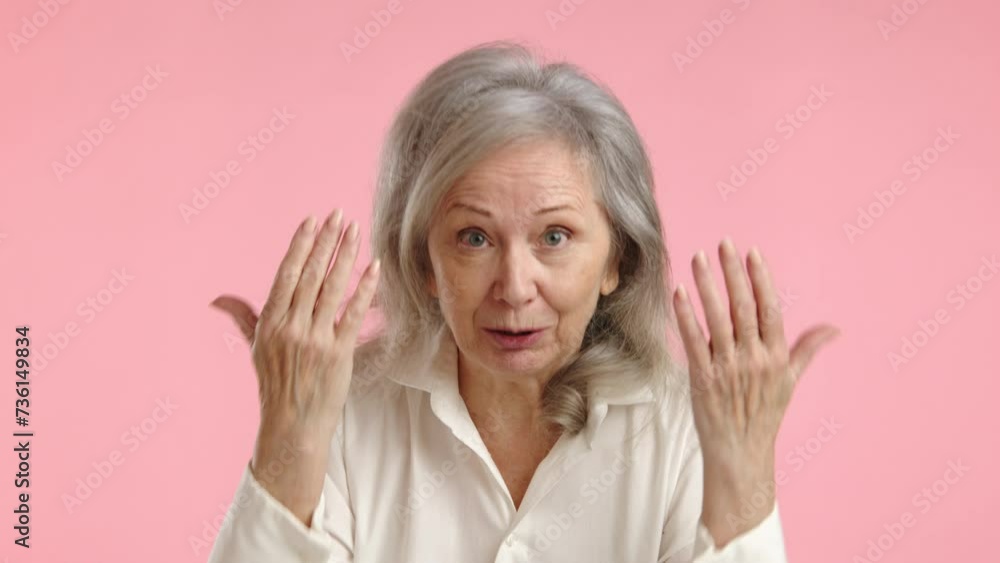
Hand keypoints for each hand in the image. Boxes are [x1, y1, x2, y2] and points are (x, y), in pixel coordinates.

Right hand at [211, 209, 380, 524]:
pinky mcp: (338, 353)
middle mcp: (290, 327)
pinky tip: (374, 267)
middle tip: (339, 214)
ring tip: (355, 230)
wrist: (292, 426)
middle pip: (311, 274)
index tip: (312, 220)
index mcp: (270, 322)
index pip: (286, 273)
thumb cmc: (275, 386)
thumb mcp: (254, 349)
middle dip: (326, 241)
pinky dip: (365, 289)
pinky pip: (353, 314)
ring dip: (346, 256)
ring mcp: (315, 340)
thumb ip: (243, 317)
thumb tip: (217, 300)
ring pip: (332, 288)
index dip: (300, 245)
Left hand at [672, 238, 838, 546]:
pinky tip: (679, 292)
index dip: (761, 278)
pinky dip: (686, 316)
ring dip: (707, 286)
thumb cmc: (764, 414)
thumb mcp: (791, 381)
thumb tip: (835, 328)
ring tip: (698, 258)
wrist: (741, 453)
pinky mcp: (703, 378)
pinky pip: (693, 341)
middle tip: (724, 243)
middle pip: (743, 306)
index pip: (770, 308)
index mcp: (777, 356)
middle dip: (733, 272)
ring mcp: (728, 368)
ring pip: (716, 318)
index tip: (752, 252)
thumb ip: (807, 349)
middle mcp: (754, 359)